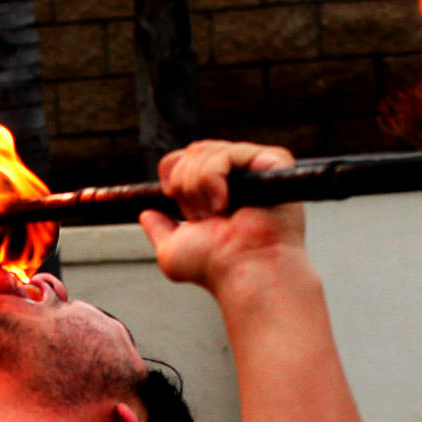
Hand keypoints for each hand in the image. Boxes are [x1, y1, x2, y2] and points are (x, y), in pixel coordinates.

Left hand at [138, 140, 305, 293]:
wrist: (243, 271)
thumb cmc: (215, 267)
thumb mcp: (172, 251)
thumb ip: (159, 229)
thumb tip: (146, 214)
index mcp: (217, 192)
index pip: (185, 158)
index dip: (173, 175)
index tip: (175, 200)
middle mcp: (238, 177)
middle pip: (194, 151)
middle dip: (185, 184)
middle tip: (201, 215)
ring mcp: (257, 168)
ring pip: (208, 150)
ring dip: (198, 185)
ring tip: (216, 212)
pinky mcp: (275, 162)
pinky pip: (230, 153)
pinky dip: (214, 177)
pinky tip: (225, 203)